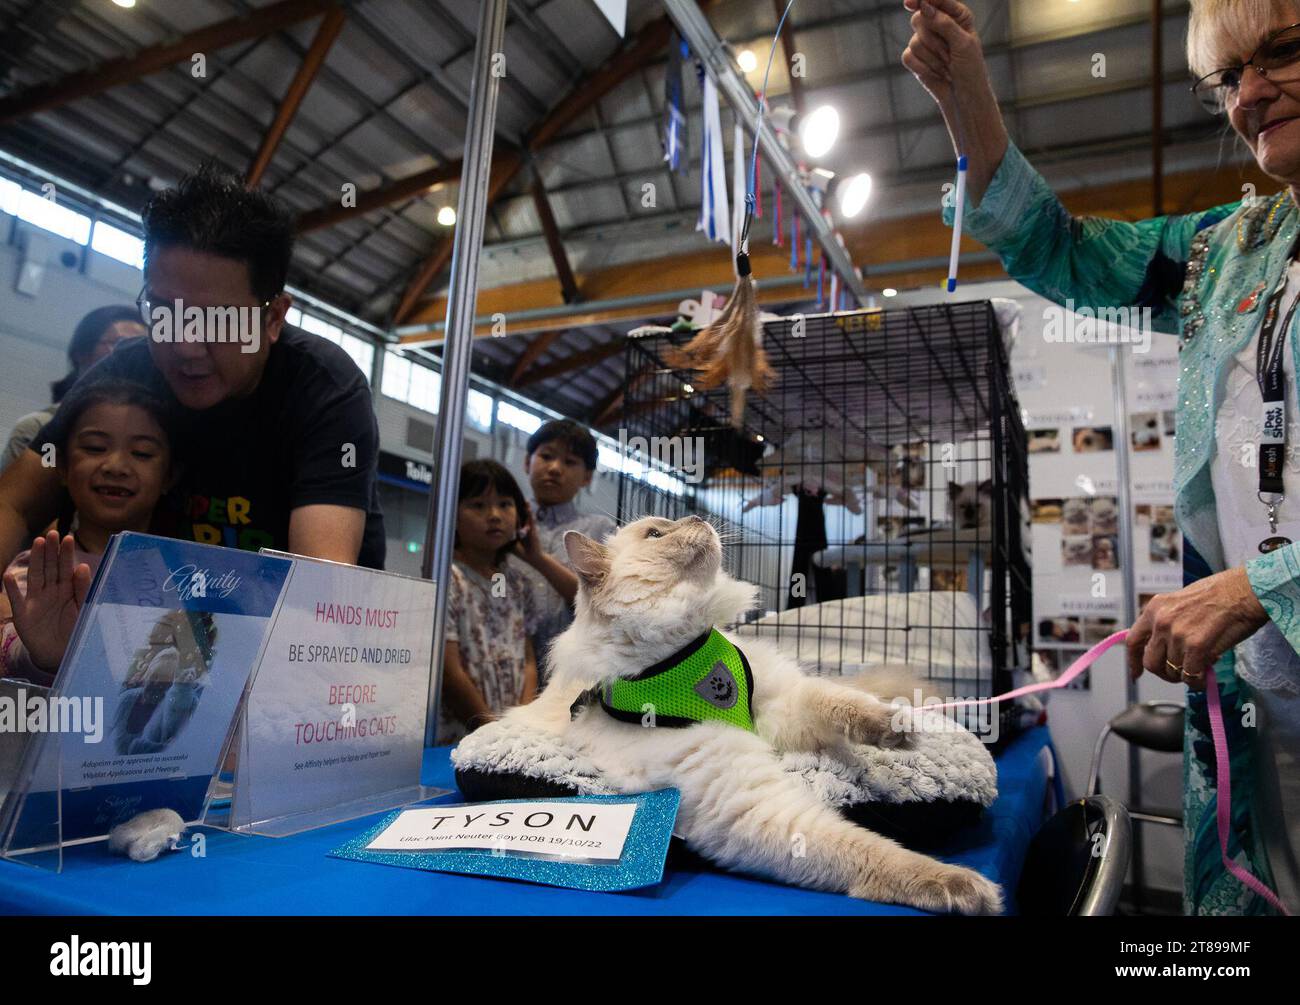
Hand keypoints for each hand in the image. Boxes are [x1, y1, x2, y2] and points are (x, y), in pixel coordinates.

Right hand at [2, 531, 92, 671]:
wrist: (59, 654)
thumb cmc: (74, 630)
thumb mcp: (82, 609)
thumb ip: (82, 589)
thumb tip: (83, 566)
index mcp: (67, 590)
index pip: (67, 568)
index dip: (66, 554)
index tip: (67, 538)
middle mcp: (51, 592)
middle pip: (50, 568)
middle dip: (50, 551)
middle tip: (51, 534)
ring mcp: (36, 601)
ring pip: (35, 577)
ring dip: (36, 561)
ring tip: (37, 543)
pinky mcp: (23, 614)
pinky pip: (16, 600)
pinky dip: (12, 589)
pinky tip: (8, 575)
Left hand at [512, 502, 543, 564]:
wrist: (532, 557)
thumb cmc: (523, 552)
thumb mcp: (512, 545)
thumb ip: (507, 540)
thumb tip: (497, 538)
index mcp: (521, 531)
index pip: (517, 521)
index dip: (515, 514)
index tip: (511, 506)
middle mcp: (526, 529)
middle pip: (523, 517)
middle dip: (521, 509)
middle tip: (519, 500)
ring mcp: (530, 529)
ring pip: (528, 517)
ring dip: (527, 509)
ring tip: (526, 501)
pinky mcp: (533, 530)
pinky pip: (531, 521)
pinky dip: (530, 514)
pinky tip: (528, 509)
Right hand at [901, 0, 980, 106]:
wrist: (963, 96)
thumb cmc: (970, 68)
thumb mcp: (962, 43)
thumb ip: (944, 23)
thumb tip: (924, 7)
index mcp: (957, 15)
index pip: (936, 0)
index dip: (921, 0)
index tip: (909, 2)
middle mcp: (939, 24)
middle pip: (919, 19)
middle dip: (932, 40)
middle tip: (948, 54)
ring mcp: (925, 41)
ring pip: (914, 40)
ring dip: (932, 58)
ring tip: (946, 67)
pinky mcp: (915, 58)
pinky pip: (908, 56)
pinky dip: (922, 67)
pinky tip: (936, 74)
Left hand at [1125, 567, 1268, 689]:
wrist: (1246, 590)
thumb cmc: (1221, 594)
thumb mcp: (1181, 602)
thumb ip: (1168, 623)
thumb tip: (1165, 649)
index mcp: (1154, 608)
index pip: (1133, 641)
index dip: (1133, 661)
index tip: (1136, 673)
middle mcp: (1161, 621)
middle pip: (1151, 662)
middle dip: (1164, 673)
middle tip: (1178, 674)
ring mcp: (1178, 634)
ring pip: (1173, 671)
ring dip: (1186, 675)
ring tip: (1200, 666)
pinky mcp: (1197, 646)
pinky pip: (1190, 675)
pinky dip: (1197, 683)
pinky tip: (1204, 679)